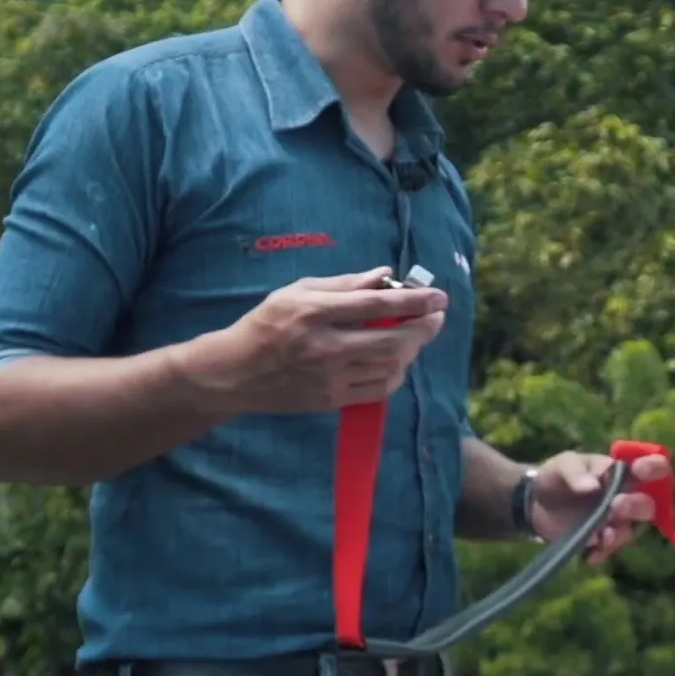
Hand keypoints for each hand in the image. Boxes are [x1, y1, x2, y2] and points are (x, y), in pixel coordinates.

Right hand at [184, 267, 446, 414]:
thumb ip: (345, 283)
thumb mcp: (298, 291)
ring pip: (390, 367)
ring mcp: (329, 378)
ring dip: (412, 350)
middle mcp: (324, 347)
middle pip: (393, 341)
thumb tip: (385, 275)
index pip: (377, 306)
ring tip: (414, 335)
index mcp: (315, 312)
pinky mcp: (331, 400)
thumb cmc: (267, 324)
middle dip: (424, 328)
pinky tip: (395, 360)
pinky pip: (378, 390)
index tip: (439, 296)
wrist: (235, 373)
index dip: (415, 301)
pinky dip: (395, 373)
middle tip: (437, 317)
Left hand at [529, 450, 672, 563]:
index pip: (651, 468)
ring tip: (601, 536)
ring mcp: (614, 521)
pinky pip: (610, 549)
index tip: (641, 471)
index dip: (655, 469)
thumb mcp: (563, 465)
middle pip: (647, 505)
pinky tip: (589, 554)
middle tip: (616, 506)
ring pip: (630, 531)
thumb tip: (593, 487)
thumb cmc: (557, 476)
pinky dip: (602, 552)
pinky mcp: (601, 540)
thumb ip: (576, 472)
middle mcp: (625, 497)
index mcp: (621, 473)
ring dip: (619, 534)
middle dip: (636, 506)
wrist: (534, 503)